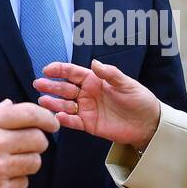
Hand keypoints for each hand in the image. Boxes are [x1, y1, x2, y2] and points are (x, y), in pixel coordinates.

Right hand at [0, 99, 58, 187]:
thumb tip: (10, 104)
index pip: (29, 114)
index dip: (46, 118)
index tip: (52, 124)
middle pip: (39, 140)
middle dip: (38, 142)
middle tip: (28, 145)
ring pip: (35, 163)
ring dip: (26, 162)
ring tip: (7, 164)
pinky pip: (23, 184)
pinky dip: (15, 182)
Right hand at [33, 59, 160, 150]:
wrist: (147, 123)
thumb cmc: (139, 99)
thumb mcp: (126, 84)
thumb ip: (110, 74)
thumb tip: (94, 63)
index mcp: (94, 80)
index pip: (73, 72)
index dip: (59, 70)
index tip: (47, 69)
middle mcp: (87, 93)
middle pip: (65, 88)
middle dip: (51, 85)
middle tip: (39, 84)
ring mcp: (86, 109)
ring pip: (65, 105)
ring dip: (54, 102)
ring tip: (43, 101)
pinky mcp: (89, 124)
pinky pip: (73, 121)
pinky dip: (64, 119)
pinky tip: (57, 116)